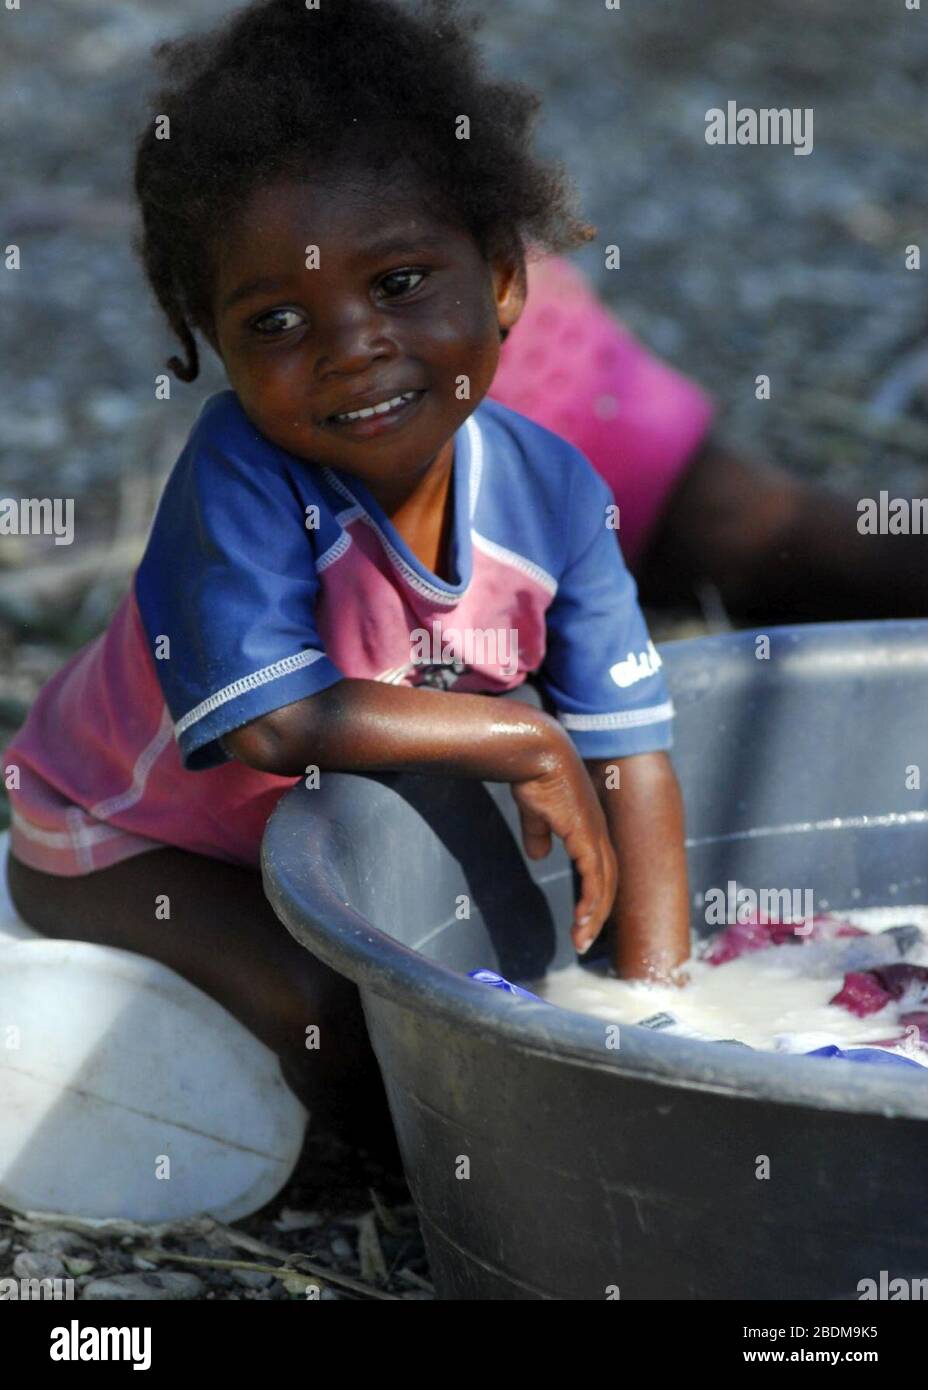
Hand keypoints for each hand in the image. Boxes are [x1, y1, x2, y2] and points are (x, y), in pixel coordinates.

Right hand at [510, 737, 617, 953]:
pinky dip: (590, 902)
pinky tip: (581, 921)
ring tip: (581, 940)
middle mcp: (598, 832)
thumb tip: (538, 855)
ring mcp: (594, 834)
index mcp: (588, 826)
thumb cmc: (534, 774)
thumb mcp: (535, 810)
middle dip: (597, 914)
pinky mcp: (585, 836)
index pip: (600, 869)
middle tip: (582, 940)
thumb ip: (539, 833)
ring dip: (594, 916)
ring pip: (604, 886)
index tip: (581, 920)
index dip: (594, 895)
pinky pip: (594, 878)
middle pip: (607, 882)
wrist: (536, 751)